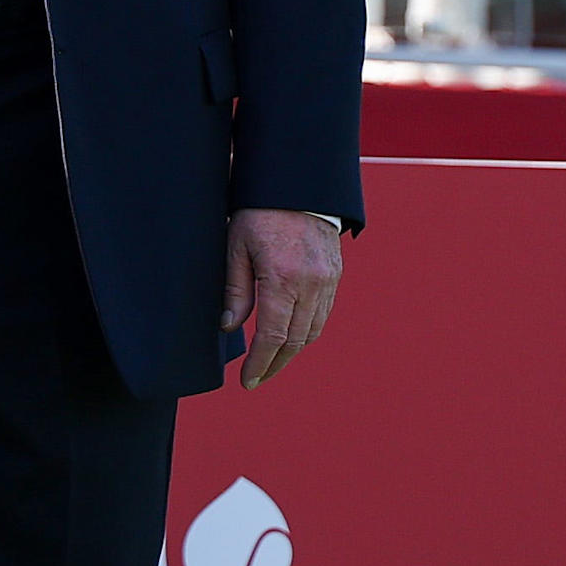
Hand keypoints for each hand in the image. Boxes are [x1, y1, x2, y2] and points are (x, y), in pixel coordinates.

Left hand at [220, 207, 341, 386]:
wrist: (299, 184)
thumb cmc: (260, 211)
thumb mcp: (236, 246)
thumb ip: (235, 289)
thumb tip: (230, 327)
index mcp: (283, 278)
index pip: (272, 336)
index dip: (260, 364)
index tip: (248, 381)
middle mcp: (311, 283)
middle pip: (295, 341)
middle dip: (275, 365)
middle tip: (257, 378)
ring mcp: (328, 280)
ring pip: (312, 331)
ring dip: (291, 351)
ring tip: (271, 361)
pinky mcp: (335, 275)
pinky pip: (322, 314)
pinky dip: (306, 331)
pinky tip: (289, 335)